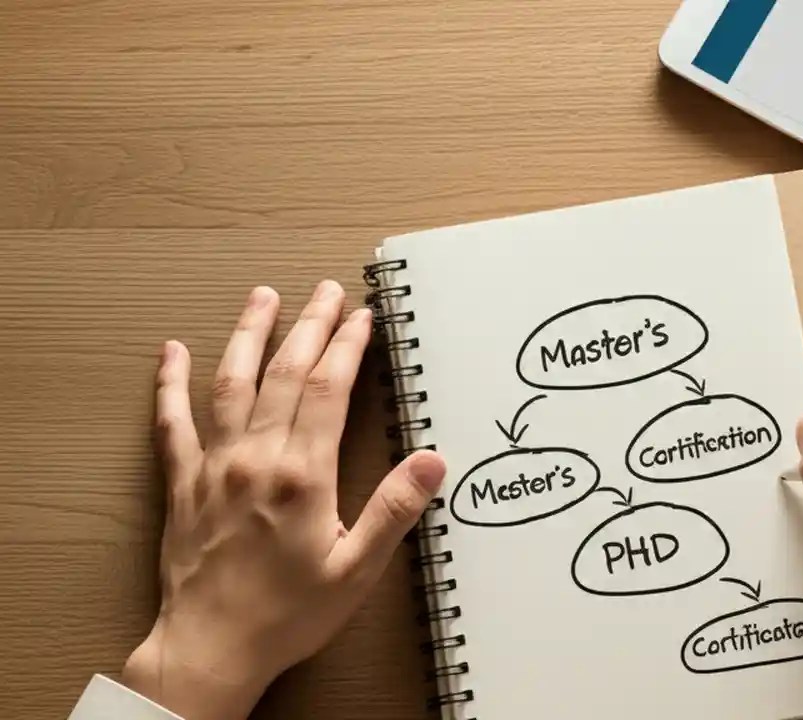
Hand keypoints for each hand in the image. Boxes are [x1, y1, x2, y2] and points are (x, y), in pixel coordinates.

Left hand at [123, 281, 446, 719]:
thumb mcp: (356, 569)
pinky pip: (171, 423)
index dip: (346, 346)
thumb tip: (431, 460)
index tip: (362, 316)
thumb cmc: (287, 615)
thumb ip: (394, 510)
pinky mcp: (183, 484)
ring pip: (230, 384)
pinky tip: (170, 353)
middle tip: (325, 290)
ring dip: (249, 335)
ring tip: (262, 297)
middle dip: (308, 325)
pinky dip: (169, 384)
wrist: (210, 649)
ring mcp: (214, 466)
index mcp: (302, 475)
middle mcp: (256, 458)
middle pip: (284, 373)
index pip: (327, 390)